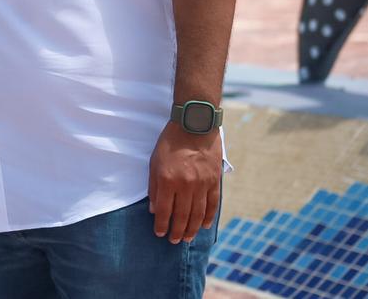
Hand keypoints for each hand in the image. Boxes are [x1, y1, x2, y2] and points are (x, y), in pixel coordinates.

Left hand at [147, 121, 221, 243]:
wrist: (195, 125)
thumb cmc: (170, 142)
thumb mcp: (154, 161)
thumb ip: (154, 186)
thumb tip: (154, 209)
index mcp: (168, 180)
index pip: (164, 210)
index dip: (162, 224)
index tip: (159, 233)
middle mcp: (185, 185)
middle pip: (181, 215)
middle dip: (177, 231)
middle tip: (174, 241)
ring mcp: (202, 184)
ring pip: (197, 214)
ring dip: (191, 229)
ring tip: (187, 238)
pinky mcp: (214, 181)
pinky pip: (212, 204)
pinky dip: (208, 217)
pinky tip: (203, 225)